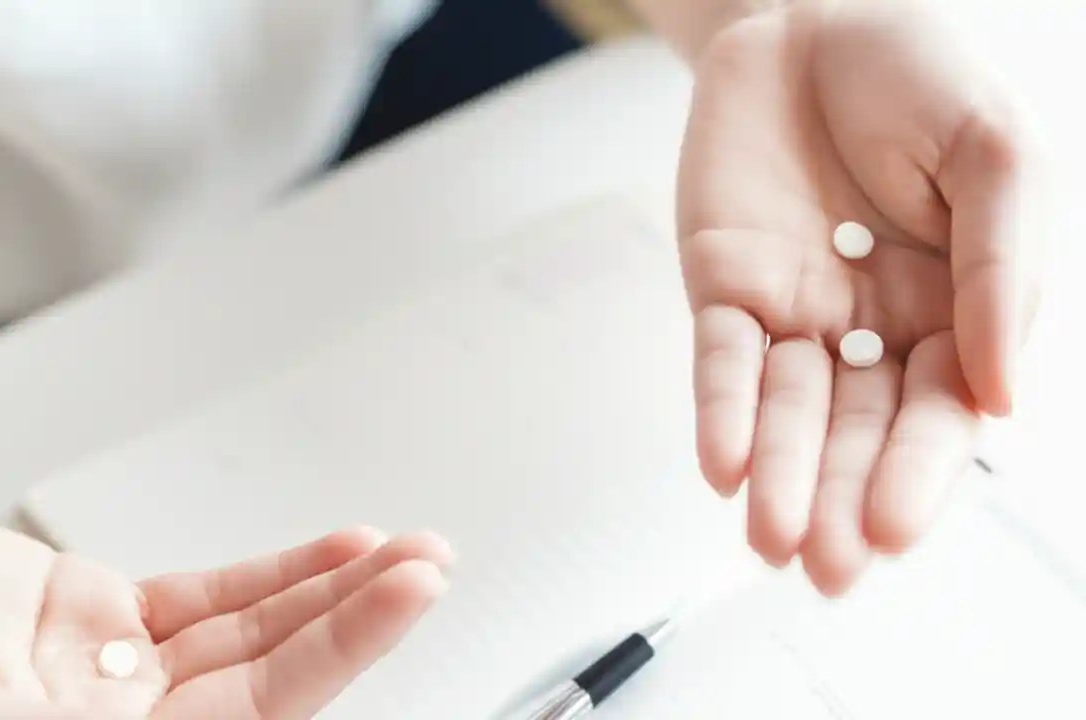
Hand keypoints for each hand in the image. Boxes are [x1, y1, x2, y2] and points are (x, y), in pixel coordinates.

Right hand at [0, 496, 451, 718]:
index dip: (336, 657)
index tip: (403, 598)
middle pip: (270, 679)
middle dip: (358, 622)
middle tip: (429, 570)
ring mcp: (112, 675)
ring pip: (251, 635)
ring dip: (332, 592)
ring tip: (405, 554)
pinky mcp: (101, 618)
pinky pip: (209, 598)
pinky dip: (275, 573)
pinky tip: (333, 553)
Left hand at [677, 1, 1041, 594]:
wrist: (818, 14)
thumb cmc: (921, 77)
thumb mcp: (1000, 158)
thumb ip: (1003, 272)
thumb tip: (1003, 398)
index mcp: (956, 310)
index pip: (939, 413)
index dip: (917, 472)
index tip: (893, 529)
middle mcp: (874, 326)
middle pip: (856, 430)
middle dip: (839, 497)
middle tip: (826, 568)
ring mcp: (795, 310)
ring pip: (785, 410)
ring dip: (777, 473)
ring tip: (769, 537)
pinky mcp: (725, 285)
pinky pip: (722, 360)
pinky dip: (722, 409)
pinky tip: (721, 465)